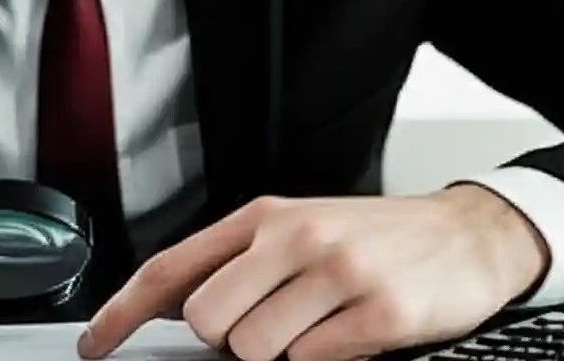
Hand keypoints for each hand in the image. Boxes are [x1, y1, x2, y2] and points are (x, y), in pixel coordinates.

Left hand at [78, 184, 549, 360]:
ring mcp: (338, 273)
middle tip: (267, 326)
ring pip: (256, 350)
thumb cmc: (373, 238)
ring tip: (316, 326)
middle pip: (206, 320)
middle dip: (226, 341)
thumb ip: (237, 266)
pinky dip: (324, 359)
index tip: (96, 344)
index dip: (123, 310)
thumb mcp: (298, 231)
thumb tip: (169, 313)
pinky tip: (350, 332)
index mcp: (265, 217)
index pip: (172, 267)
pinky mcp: (380, 312)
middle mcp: (295, 238)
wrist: (467, 235)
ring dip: (280, 353)